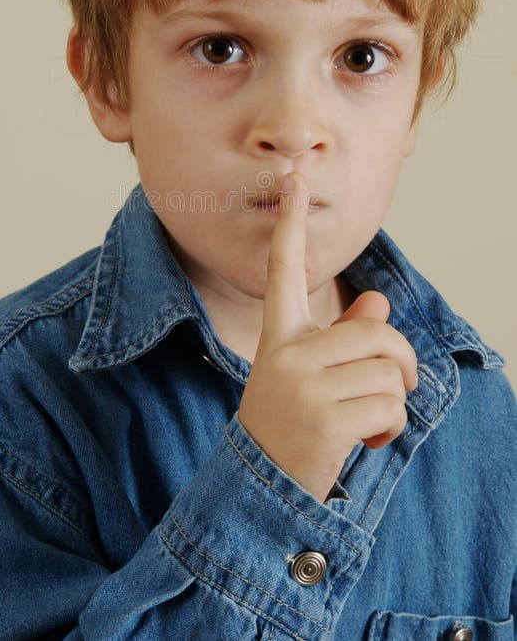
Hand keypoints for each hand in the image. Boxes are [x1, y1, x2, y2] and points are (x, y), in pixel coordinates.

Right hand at [237, 171, 417, 502]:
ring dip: (393, 401)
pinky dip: (390, 428)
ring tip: (365, 420)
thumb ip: (346, 335)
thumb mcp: (311, 373)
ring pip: (389, 372)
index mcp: (280, 334)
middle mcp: (287, 352)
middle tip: (396, 384)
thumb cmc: (291, 420)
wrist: (260, 481)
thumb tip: (378, 304)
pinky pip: (389, 406)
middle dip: (400, 361)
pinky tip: (364, 442)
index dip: (289, 224)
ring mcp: (303, 386)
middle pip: (376, 332)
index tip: (292, 179)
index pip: (284, 270)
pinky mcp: (323, 419)